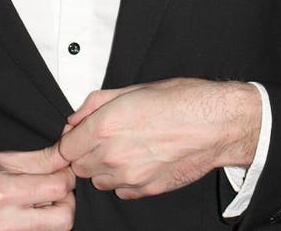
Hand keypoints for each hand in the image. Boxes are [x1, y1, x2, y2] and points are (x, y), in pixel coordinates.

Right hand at [0, 145, 75, 230]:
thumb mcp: (3, 158)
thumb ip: (40, 159)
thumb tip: (67, 155)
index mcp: (3, 192)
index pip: (59, 189)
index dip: (66, 175)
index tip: (61, 168)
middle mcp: (4, 223)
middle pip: (64, 220)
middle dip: (66, 200)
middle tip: (54, 186)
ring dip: (53, 214)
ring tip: (37, 197)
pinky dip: (38, 224)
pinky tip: (27, 210)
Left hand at [59, 77, 260, 199]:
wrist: (215, 123)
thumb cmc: (181, 100)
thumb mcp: (134, 88)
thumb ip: (96, 103)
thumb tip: (76, 117)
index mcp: (106, 125)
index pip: (65, 147)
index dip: (69, 141)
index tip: (74, 139)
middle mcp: (113, 154)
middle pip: (78, 167)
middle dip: (85, 153)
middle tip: (104, 138)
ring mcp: (129, 176)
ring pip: (98, 181)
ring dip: (103, 168)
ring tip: (125, 148)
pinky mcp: (146, 190)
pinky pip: (121, 190)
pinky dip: (123, 180)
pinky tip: (139, 160)